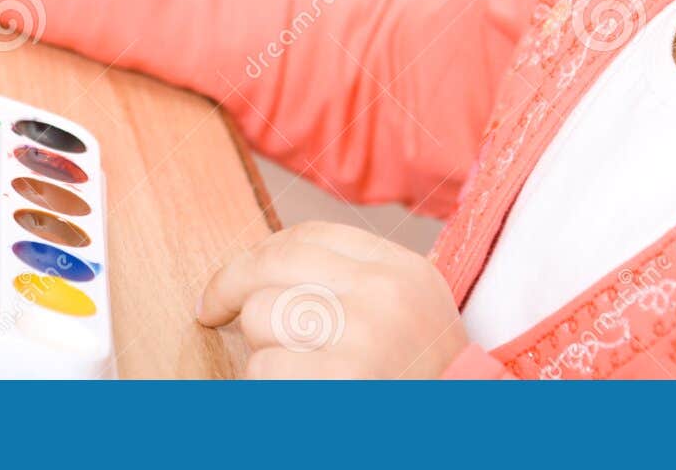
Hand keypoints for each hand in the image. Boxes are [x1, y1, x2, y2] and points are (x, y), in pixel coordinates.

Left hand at [197, 221, 469, 378]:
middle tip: (209, 310)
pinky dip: (265, 389)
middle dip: (228, 287)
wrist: (466, 438)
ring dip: (261, 351)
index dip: (258, 254)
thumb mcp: (407, 313)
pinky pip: (264, 369)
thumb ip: (350, 282)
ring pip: (261, 316)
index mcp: (401, 269)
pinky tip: (299, 398)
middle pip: (273, 265)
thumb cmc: (422, 384)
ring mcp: (364, 337)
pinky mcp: (341, 383)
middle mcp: (384, 294)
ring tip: (296, 376)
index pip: (308, 237)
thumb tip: (259, 270)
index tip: (234, 278)